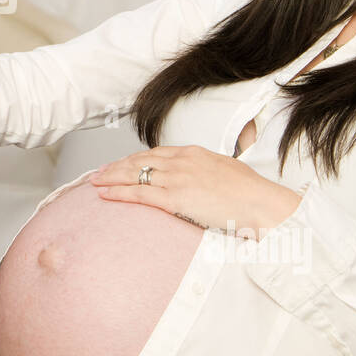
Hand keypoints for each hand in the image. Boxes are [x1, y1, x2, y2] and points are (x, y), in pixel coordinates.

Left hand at [88, 146, 301, 237]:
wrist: (260, 203)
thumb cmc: (250, 192)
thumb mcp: (227, 170)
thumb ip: (210, 170)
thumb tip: (206, 176)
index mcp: (193, 153)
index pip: (155, 153)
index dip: (135, 159)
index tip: (122, 163)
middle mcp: (180, 162)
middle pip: (139, 161)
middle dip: (117, 166)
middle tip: (100, 172)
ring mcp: (176, 179)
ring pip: (134, 175)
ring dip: (111, 178)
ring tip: (95, 182)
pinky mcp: (174, 199)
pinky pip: (139, 194)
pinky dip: (119, 194)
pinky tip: (106, 195)